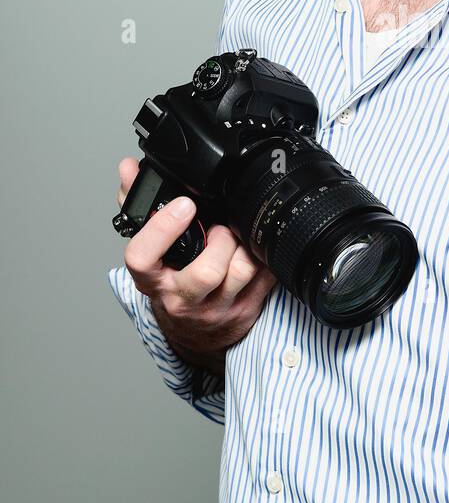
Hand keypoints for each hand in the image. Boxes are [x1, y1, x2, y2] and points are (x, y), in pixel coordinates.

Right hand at [116, 157, 276, 377]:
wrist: (193, 333)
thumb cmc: (170, 283)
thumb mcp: (150, 250)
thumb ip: (138, 205)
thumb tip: (129, 168)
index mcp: (152, 279)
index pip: (143, 258)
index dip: (163, 229)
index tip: (183, 205)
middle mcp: (182, 299)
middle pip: (206, 272)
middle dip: (220, 239)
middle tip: (221, 226)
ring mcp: (215, 308)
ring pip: (241, 272)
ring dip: (245, 245)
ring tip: (237, 236)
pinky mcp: (245, 310)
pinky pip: (266, 277)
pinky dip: (265, 254)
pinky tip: (255, 246)